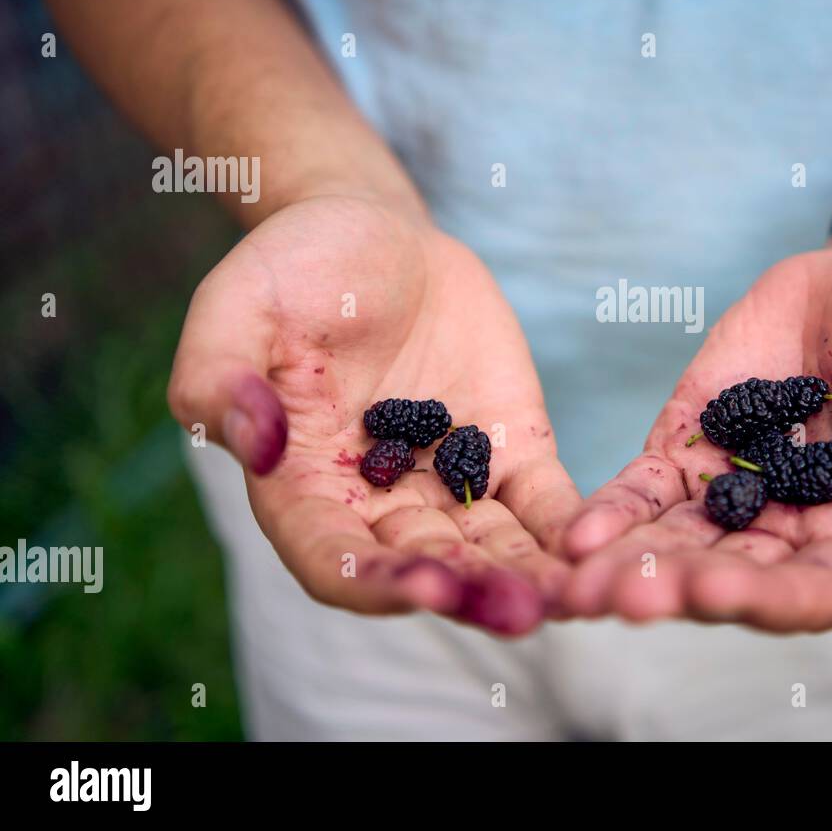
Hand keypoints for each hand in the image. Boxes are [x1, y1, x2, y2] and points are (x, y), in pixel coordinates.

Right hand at [168, 194, 577, 634]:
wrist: (377, 234)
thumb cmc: (293, 268)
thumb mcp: (237, 304)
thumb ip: (218, 376)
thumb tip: (254, 448)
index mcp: (300, 485)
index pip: (333, 556)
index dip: (376, 577)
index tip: (423, 584)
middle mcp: (375, 501)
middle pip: (424, 563)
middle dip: (473, 590)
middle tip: (521, 611)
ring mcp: (447, 479)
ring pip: (489, 545)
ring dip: (529, 575)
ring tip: (574, 596)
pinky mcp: (508, 449)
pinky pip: (540, 500)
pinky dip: (566, 526)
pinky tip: (599, 548)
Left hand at [563, 199, 831, 630]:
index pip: (814, 591)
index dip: (767, 598)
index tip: (717, 592)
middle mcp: (795, 532)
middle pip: (730, 578)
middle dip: (674, 590)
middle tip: (620, 598)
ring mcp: (738, 492)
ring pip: (676, 544)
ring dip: (625, 568)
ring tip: (575, 585)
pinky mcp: (691, 446)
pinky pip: (646, 490)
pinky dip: (611, 513)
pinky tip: (575, 535)